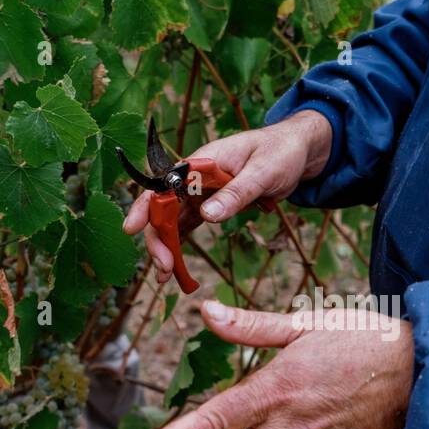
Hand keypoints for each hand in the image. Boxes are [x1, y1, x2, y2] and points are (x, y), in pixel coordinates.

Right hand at [122, 110, 333, 283]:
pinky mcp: (210, 205)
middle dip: (158, 239)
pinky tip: (178, 268)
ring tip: (167, 276)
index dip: (146, 207)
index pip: (164, 185)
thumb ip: (235, 194)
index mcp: (200, 163)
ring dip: (167, 247)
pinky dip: (181, 246)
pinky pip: (188, 227)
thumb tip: (207, 216)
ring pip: (173, 222)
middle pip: (164, 210)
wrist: (295, 152)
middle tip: (164, 269)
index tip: (132, 229)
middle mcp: (194, 179)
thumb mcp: (262, 172)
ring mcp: (200, 193)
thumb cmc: (279, 153)